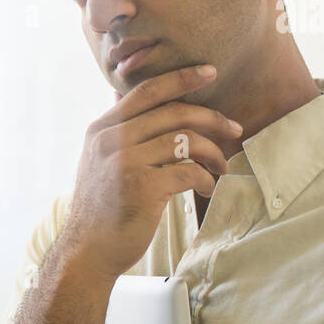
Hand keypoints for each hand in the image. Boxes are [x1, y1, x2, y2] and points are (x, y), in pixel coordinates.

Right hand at [57, 64, 241, 280]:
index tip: (210, 72)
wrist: (88, 250)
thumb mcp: (96, 160)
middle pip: (172, 113)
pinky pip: (187, 171)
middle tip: (234, 128)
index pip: (146, 91)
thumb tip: (120, 95)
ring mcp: (124, 162)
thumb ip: (115, 130)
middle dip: (211, 118)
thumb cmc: (101, 208)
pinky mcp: (141, 186)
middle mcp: (109, 140)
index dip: (181, 78)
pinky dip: (204, 178)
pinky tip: (207, 187)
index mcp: (101, 129)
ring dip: (212, 153)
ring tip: (222, 166)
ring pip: (184, 140)